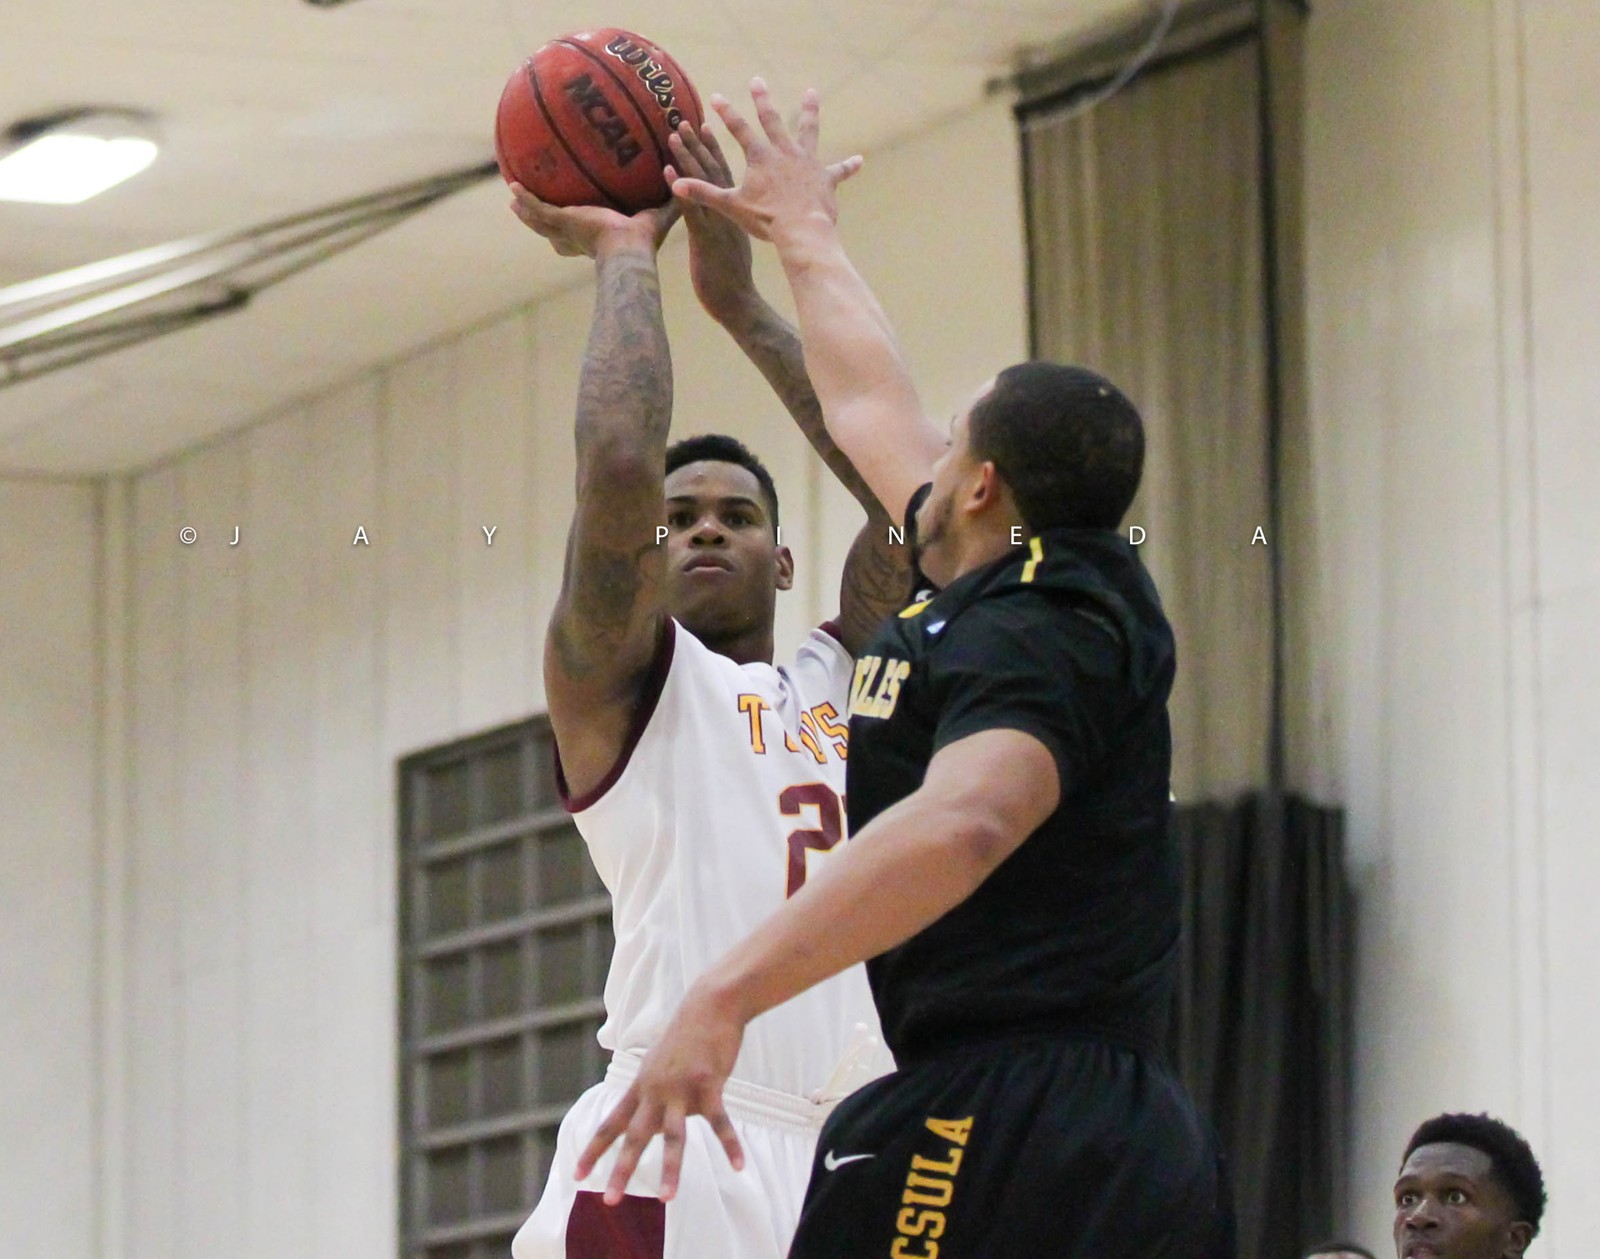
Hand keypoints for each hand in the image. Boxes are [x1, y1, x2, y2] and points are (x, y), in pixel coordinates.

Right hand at [509, 182, 679, 258]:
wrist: (629, 253)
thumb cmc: (645, 244)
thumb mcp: (659, 217)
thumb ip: (671, 200)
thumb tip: (686, 182)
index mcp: (598, 241)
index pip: (584, 240)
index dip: (577, 233)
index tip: (575, 224)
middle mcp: (579, 239)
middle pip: (556, 234)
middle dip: (544, 225)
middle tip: (534, 214)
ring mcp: (568, 231)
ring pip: (541, 222)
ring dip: (526, 212)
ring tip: (512, 199)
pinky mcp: (563, 222)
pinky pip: (539, 209)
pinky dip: (526, 199)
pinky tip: (513, 185)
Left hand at [575, 981, 746, 1203]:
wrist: (709, 1005)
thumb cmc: (686, 1036)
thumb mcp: (659, 1063)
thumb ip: (654, 1092)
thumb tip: (659, 1119)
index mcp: (641, 1088)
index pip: (610, 1124)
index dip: (593, 1151)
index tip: (576, 1176)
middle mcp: (655, 1090)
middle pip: (634, 1136)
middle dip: (622, 1170)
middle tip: (609, 1201)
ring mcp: (681, 1088)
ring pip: (672, 1135)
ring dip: (670, 1169)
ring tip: (667, 1199)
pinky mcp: (709, 1084)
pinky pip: (719, 1122)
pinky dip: (730, 1145)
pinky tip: (739, 1166)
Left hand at [667, 121, 758, 326]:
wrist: (739, 303)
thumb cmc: (732, 281)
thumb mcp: (729, 249)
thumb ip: (723, 231)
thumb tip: (716, 225)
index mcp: (737, 213)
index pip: (725, 176)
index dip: (714, 150)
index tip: (706, 125)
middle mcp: (729, 213)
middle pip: (714, 171)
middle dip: (700, 143)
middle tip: (686, 117)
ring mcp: (718, 223)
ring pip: (702, 184)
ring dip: (687, 156)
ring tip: (674, 132)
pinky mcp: (706, 238)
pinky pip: (691, 208)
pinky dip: (679, 186)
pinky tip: (666, 168)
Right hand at [668, 80, 862, 244]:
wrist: (802, 231)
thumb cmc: (766, 220)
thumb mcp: (731, 207)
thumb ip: (703, 193)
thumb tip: (675, 184)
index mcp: (761, 158)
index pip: (739, 130)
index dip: (727, 113)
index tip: (718, 97)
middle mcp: (785, 153)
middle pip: (773, 121)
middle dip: (764, 100)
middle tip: (758, 81)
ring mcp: (807, 163)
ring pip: (808, 131)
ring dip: (810, 112)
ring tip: (812, 93)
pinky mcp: (826, 179)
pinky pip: (838, 172)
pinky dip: (848, 167)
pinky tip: (859, 161)